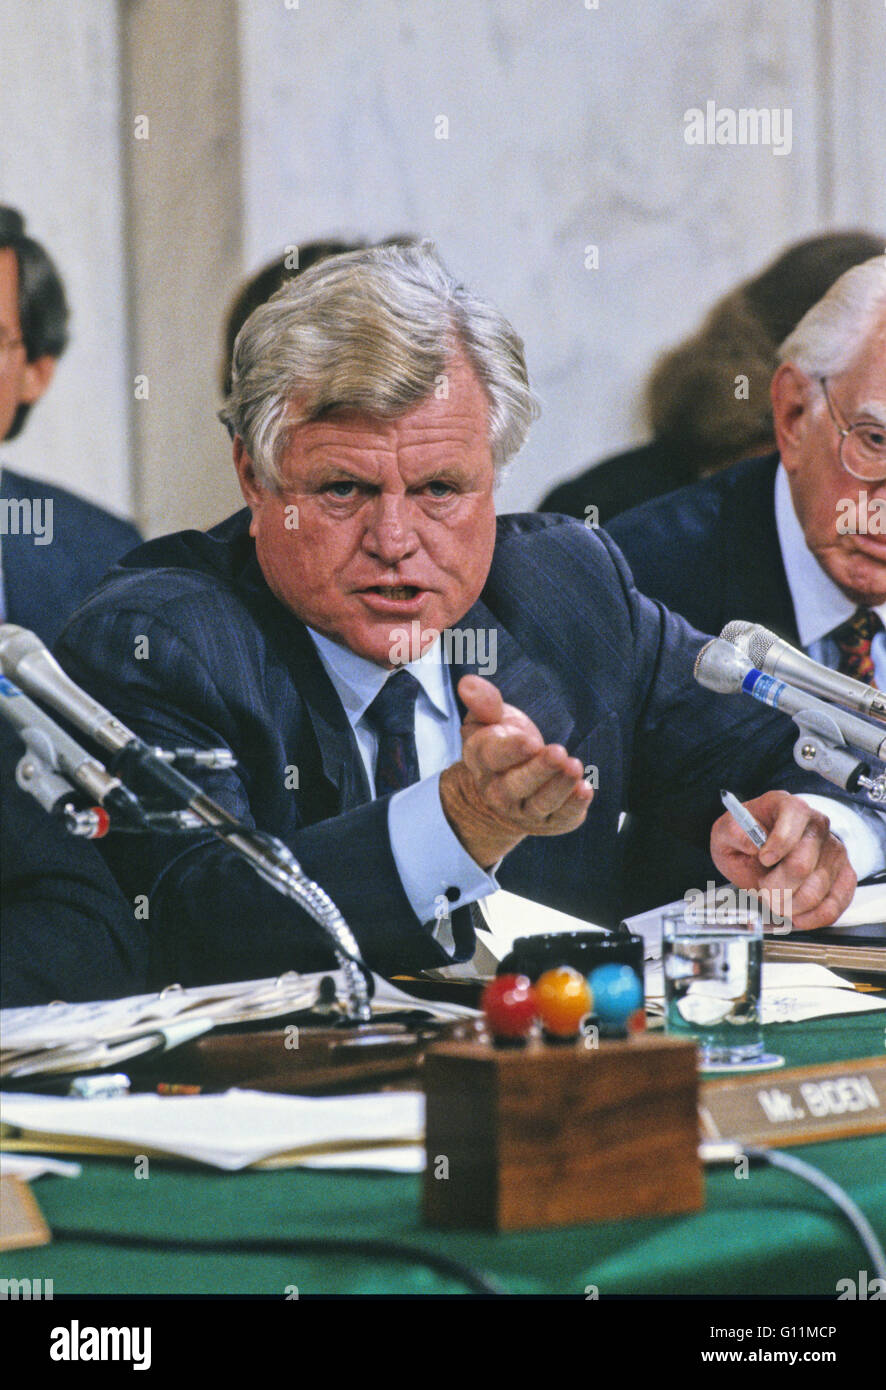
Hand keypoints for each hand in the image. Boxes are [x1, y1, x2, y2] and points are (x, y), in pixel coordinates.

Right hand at [438, 675, 592, 867]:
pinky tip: (585, 789)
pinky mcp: (550, 821)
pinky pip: (562, 817)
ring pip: (540, 803)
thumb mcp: (489, 719)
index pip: (492, 756)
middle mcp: (499, 790)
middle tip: (558, 753)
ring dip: (559, 787)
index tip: (529, 740)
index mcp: (482, 761)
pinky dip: (574, 806)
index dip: (510, 749)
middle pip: (516, 785)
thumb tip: (468, 683)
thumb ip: (483, 702)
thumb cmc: (501, 743)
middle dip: (538, 770)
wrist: (503, 789)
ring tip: (574, 767)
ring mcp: (525, 809)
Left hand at [710, 790, 855, 930]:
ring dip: (790, 905)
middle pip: (802, 864)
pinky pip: (837, 902)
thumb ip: (733, 833)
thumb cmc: (745, 840)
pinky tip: (797, 917)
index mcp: (788, 806)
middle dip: (776, 887)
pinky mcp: (844, 874)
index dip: (778, 844)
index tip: (763, 859)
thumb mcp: (726, 832)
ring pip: (817, 889)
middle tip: (762, 890)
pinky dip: (814, 917)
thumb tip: (752, 843)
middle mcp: (817, 824)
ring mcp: (834, 850)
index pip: (794, 818)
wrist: (760, 851)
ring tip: (776, 901)